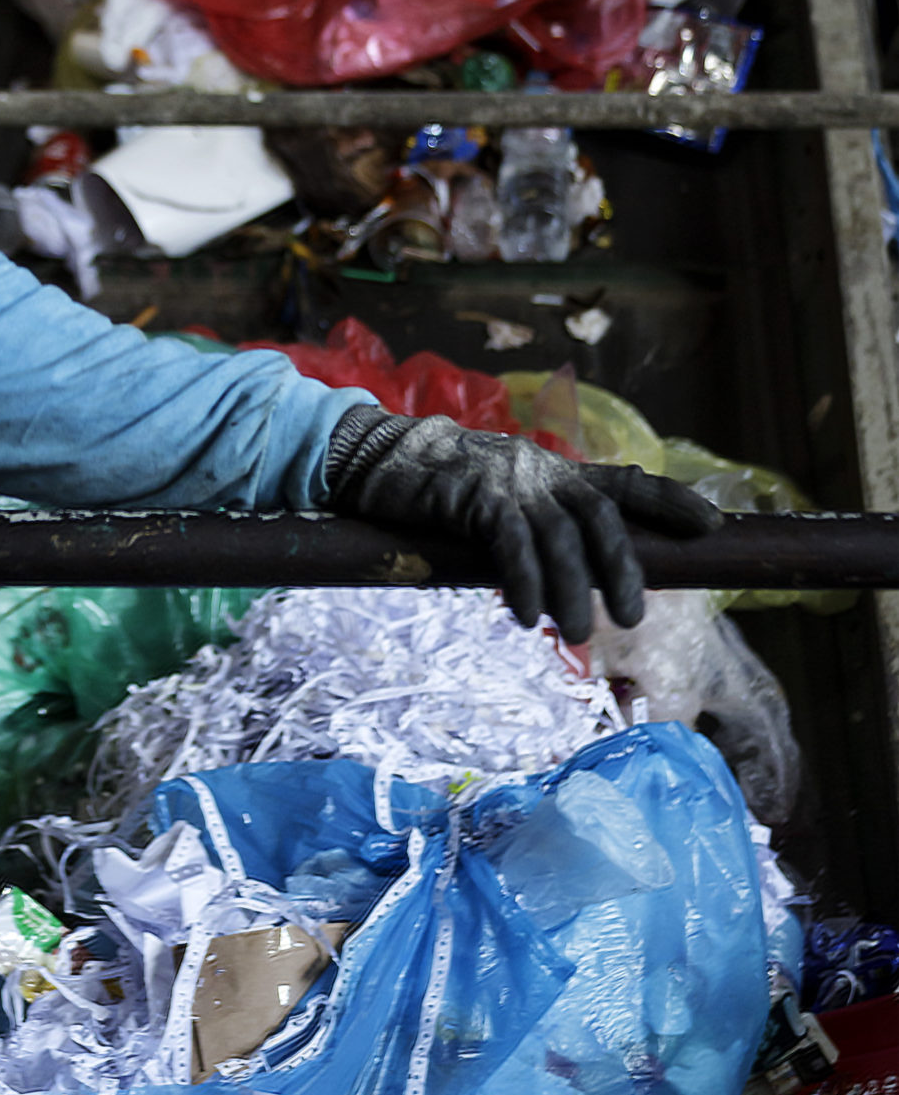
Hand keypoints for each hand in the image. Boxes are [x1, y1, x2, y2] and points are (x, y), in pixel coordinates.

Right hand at [321, 407, 721, 644]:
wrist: (382, 461)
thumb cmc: (445, 492)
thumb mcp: (505, 503)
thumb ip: (541, 528)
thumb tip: (576, 583)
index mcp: (556, 472)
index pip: (626, 483)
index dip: (671, 501)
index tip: (712, 525)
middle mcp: (542, 471)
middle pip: (601, 517)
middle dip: (621, 567)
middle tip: (629, 617)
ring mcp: (509, 480)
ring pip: (558, 537)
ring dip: (571, 589)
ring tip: (573, 633)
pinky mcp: (473, 495)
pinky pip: (510, 542)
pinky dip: (524, 580)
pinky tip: (525, 614)